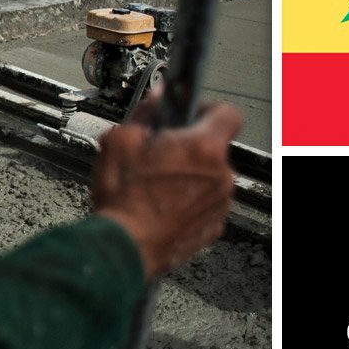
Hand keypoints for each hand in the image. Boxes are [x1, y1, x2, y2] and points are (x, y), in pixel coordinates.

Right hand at [90, 94, 242, 278]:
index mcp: (202, 147)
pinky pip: (205, 203)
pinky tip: (161, 204)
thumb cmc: (123, 200)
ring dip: (190, 175)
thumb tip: (156, 99)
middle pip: (215, 148)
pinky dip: (189, 201)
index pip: (228, 113)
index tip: (191, 114)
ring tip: (155, 184)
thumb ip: (144, 113)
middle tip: (159, 152)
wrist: (124, 249)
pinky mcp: (212, 227)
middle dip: (189, 146)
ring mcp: (219, 204)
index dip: (208, 108)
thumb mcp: (119, 141)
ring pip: (210, 177)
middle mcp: (221, 175)